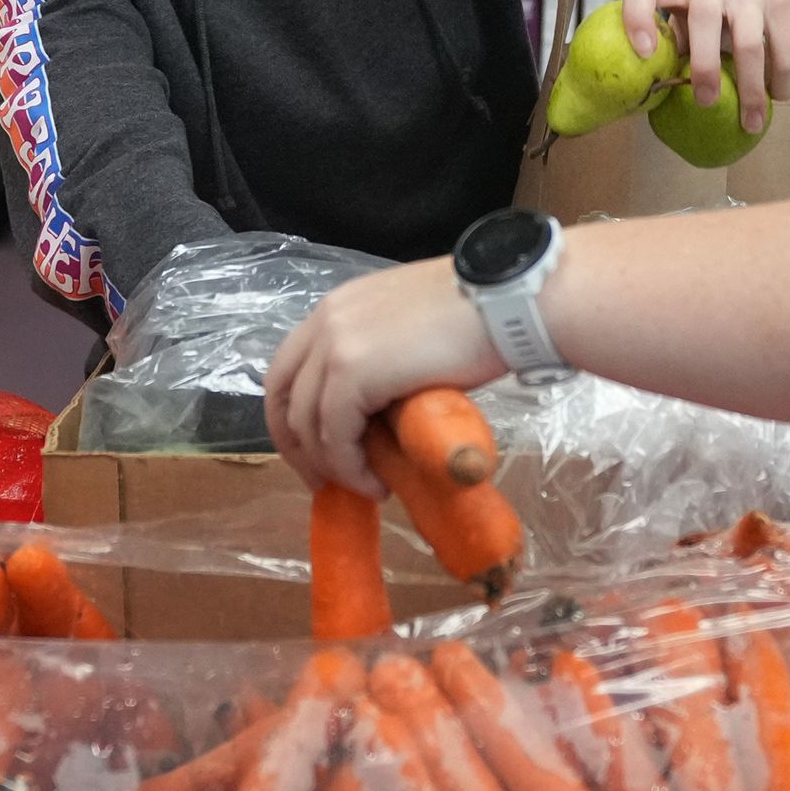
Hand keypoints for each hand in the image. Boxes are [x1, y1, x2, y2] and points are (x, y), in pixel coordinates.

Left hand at [264, 259, 503, 495]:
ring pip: (306, 422)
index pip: (289, 368)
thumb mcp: (410, 329)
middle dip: (298, 448)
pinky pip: (335, 436)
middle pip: (283, 397)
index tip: (319, 452)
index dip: (295, 417)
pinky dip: (349, 469)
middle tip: (325, 482)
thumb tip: (380, 407)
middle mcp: (325, 320)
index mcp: (338, 307)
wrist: (507, 303)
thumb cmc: (479, 314)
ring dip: (330, 466)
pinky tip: (376, 484)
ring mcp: (334, 344)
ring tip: (365, 487)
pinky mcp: (351, 373)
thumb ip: (382, 355)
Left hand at [621, 0, 789, 132]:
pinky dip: (782, 76)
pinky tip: (779, 96)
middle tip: (706, 102)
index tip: (644, 53)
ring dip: (750, 88)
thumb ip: (680, 33)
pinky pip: (783, 46)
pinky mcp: (782, 0)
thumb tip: (668, 90)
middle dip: (704, 66)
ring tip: (751, 122)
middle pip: (703, 20)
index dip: (637, 19)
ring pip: (748, 43)